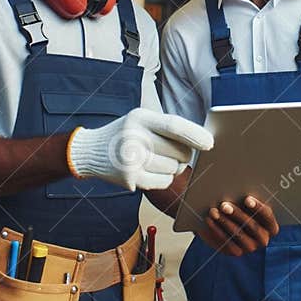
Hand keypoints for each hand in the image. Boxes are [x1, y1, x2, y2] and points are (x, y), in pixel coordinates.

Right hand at [67, 108, 212, 190]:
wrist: (90, 151)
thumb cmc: (125, 134)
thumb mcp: (141, 120)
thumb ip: (167, 127)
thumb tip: (203, 140)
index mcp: (140, 118)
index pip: (173, 125)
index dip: (195, 134)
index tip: (210, 143)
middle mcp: (134, 137)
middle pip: (179, 151)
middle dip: (184, 155)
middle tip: (172, 152)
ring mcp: (131, 159)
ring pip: (173, 169)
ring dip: (172, 167)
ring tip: (154, 159)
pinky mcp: (130, 178)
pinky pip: (164, 182)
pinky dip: (163, 178)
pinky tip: (148, 170)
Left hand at [196, 196, 279, 256]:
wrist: (225, 219)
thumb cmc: (238, 204)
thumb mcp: (243, 198)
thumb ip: (244, 191)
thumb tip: (235, 176)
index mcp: (271, 225)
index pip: (268, 216)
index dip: (258, 207)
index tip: (247, 198)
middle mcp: (263, 238)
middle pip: (252, 226)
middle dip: (238, 214)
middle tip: (224, 205)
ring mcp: (250, 247)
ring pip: (238, 234)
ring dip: (224, 221)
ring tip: (213, 211)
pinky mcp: (235, 251)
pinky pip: (226, 241)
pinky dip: (216, 229)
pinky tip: (209, 219)